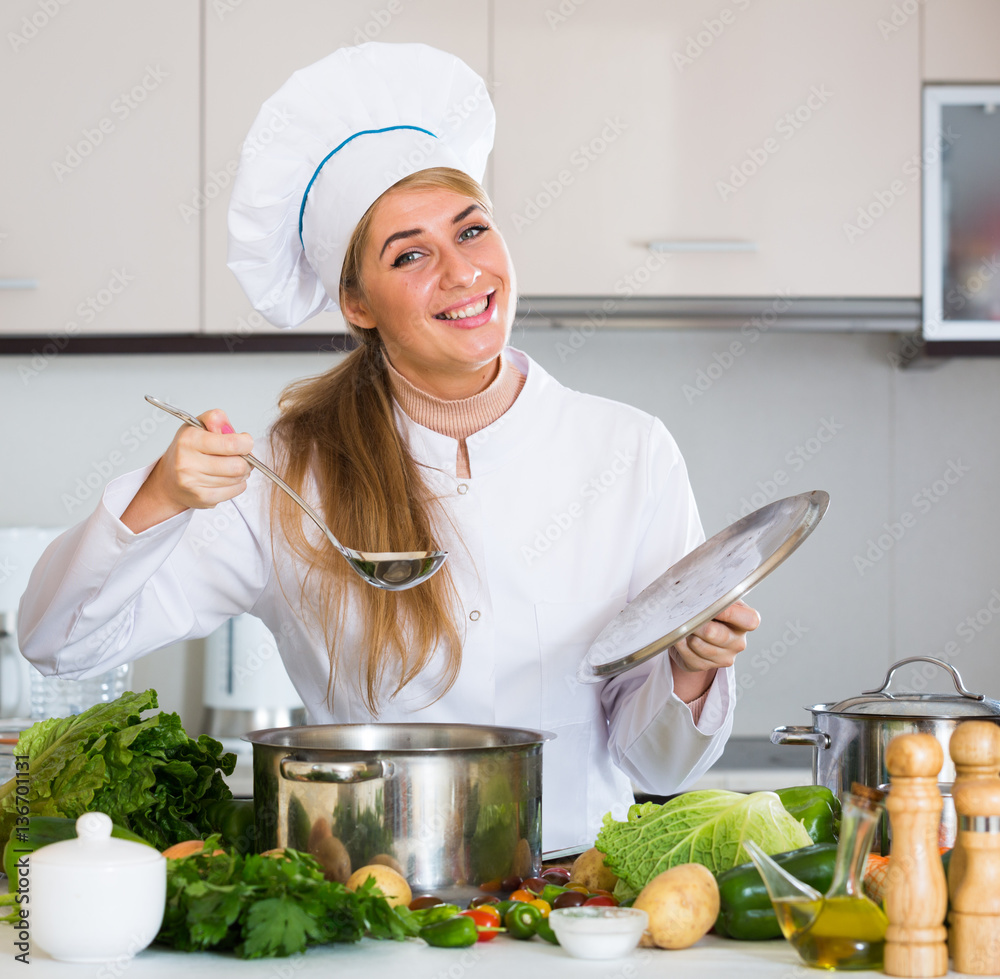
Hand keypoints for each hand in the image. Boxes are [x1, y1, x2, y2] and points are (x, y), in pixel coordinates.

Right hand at [121, 409, 253, 531]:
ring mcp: (193, 483)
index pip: (231, 444)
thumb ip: (215, 419)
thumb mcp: (197, 426)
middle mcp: (187, 462)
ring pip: (238, 479)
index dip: (246, 443)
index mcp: (189, 440)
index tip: (245, 442)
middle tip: (242, 457)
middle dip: (246, 461)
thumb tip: (227, 427)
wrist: (169, 480)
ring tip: (232, 467)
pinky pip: (235, 491)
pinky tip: (228, 478)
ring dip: (242, 473)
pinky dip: (238, 484)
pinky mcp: (201, 498)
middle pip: (238, 465)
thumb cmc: (187, 450)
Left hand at [669, 599, 760, 701]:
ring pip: (702, 647)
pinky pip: (690, 657)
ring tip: (681, 624)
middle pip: (720, 636)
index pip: (750, 620)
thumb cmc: (705, 608)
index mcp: (745, 621)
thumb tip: (696, 584)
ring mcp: (724, 656)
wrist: (693, 629)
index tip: (711, 606)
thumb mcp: (713, 596)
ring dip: (688, 634)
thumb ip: (711, 592)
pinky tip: (678, 637)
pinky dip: (680, 645)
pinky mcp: (706, 665)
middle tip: (688, 616)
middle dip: (700, 625)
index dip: (730, 614)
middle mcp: (738, 641)